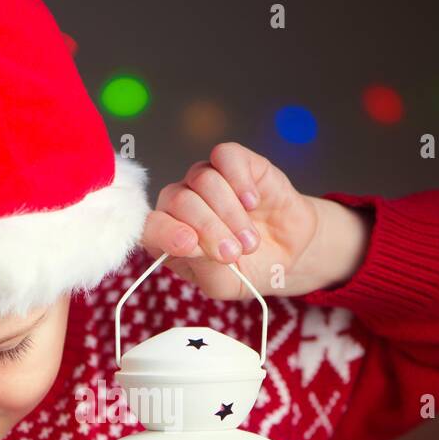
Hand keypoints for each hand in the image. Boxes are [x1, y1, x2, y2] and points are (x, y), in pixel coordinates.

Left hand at [142, 141, 369, 298]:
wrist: (287, 253)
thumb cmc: (247, 269)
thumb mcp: (223, 283)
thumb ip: (202, 265)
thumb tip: (190, 242)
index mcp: (169, 234)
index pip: (150, 225)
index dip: (166, 232)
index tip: (188, 244)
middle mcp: (182, 202)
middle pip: (181, 201)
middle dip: (209, 229)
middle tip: (234, 254)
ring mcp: (206, 179)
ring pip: (204, 179)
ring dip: (230, 213)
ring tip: (250, 242)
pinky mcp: (235, 162)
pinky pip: (226, 156)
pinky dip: (239, 180)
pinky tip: (252, 202)